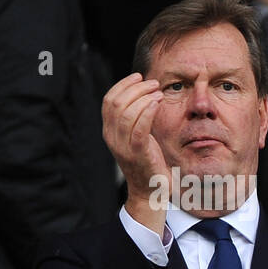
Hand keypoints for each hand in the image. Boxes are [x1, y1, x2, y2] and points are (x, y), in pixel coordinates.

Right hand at [103, 73, 167, 233]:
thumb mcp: (139, 136)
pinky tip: (157, 103)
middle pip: (116, 103)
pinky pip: (138, 128)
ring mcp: (122, 146)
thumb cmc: (148, 161)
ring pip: (126, 113)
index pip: (109, 100)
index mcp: (109, 131)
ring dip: (144, 97)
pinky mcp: (137, 154)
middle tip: (154, 84)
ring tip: (158, 93)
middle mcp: (111, 137)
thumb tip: (144, 93)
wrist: (150, 191)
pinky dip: (147, 112)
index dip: (123, 85)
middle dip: (136, 88)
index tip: (140, 77)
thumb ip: (136, 118)